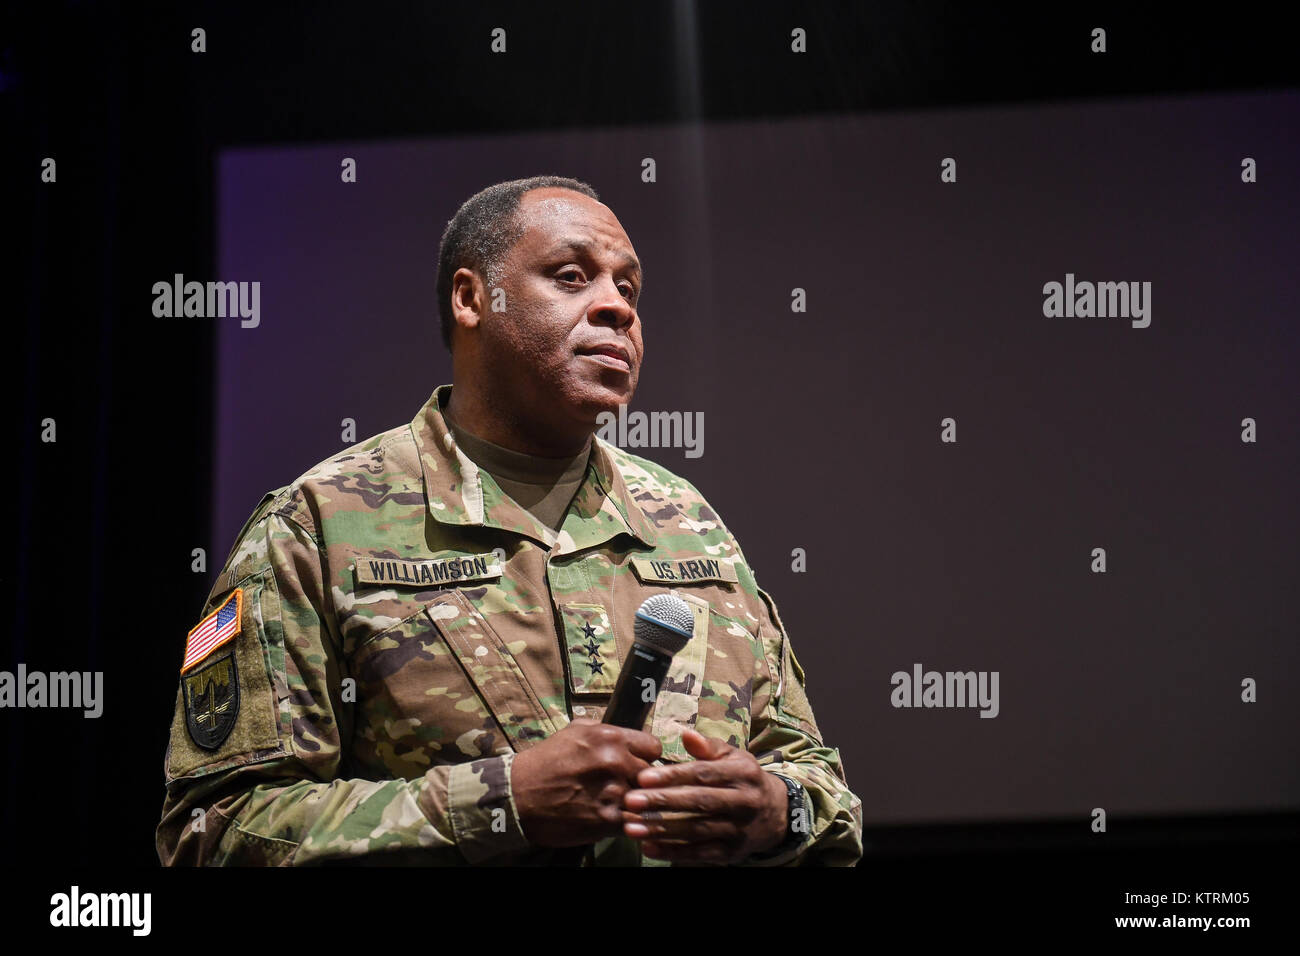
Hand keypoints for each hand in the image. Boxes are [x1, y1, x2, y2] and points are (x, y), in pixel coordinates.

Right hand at [510, 718, 662, 846]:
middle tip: (625, 786)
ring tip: (616, 804)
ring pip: (643, 800)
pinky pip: (631, 822)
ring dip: (633, 803)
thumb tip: (624, 732)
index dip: (645, 757)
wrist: (518, 796)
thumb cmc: (545, 761)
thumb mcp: (572, 731)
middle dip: (640, 781)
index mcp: (610, 738)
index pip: (654, 747)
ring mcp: (613, 792)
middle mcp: (616, 762)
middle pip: (652, 775)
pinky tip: (610, 818)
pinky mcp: (607, 820)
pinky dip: (624, 823)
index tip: (637, 764)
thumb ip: (602, 729)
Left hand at [620, 728, 789, 863]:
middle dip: (663, 802)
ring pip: (697, 830)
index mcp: (742, 774)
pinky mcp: (732, 853)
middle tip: (631, 801)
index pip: (704, 774)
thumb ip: (708, 747)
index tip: (643, 777)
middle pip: (699, 802)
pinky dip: (673, 852)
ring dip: (662, 830)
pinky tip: (649, 847)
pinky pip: (699, 854)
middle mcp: (744, 802)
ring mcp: (738, 830)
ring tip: (632, 827)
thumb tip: (686, 734)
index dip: (673, 775)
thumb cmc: (743, 778)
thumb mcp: (733, 757)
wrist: (777, 814)